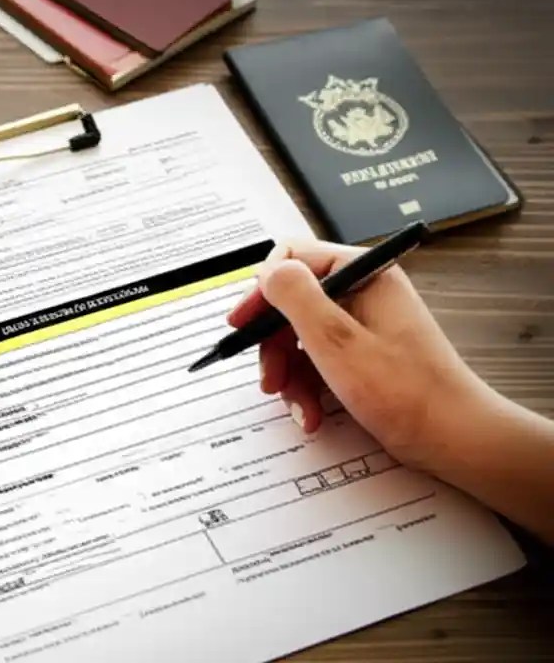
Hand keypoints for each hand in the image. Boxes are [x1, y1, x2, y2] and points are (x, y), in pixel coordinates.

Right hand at [226, 239, 494, 469]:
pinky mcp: (363, 354)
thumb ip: (296, 298)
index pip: (293, 259)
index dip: (262, 292)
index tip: (243, 324)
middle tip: (269, 380)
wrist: (453, 438)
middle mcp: (363, 292)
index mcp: (364, 274)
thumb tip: (267, 270)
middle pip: (292, 304)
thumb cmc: (406, 392)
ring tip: (299, 407)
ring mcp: (362, 324)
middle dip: (275, 346)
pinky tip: (312, 413)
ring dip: (290, 375)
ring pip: (300, 337)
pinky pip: (318, 361)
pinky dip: (308, 388)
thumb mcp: (337, 341)